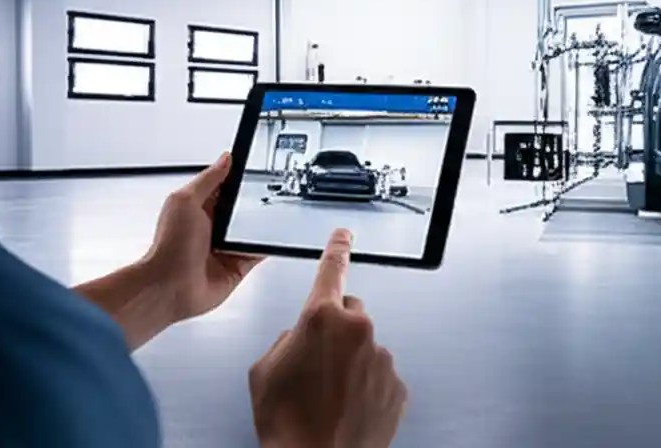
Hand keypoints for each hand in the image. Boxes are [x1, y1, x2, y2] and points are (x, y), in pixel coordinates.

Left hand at [144, 153, 263, 322]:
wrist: (171, 287)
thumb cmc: (170, 246)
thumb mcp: (186, 201)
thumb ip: (208, 179)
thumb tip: (225, 159)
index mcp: (199, 207)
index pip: (225, 186)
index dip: (239, 176)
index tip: (256, 166)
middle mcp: (213, 227)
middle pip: (242, 207)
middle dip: (256, 200)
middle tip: (273, 190)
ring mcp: (227, 247)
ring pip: (254, 229)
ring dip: (264, 223)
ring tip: (278, 211)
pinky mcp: (238, 265)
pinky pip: (260, 251)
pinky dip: (269, 245)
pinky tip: (276, 237)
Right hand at [249, 229, 407, 447]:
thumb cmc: (288, 424)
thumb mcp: (264, 372)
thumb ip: (286, 340)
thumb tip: (300, 338)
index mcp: (321, 319)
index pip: (332, 270)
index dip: (337, 249)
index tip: (343, 235)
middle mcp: (357, 332)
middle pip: (349, 313)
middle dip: (335, 329)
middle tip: (316, 362)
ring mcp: (381, 358)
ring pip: (364, 348)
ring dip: (349, 363)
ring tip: (328, 397)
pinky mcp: (397, 384)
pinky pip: (379, 375)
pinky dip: (365, 387)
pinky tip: (346, 408)